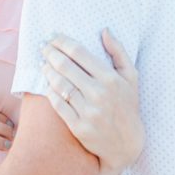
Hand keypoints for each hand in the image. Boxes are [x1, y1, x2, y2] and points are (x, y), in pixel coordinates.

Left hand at [41, 30, 143, 174]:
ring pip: (59, 85)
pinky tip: (47, 84)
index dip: (63, 42)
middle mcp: (99, 94)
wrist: (126, 145)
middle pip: (65, 66)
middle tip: (43, 46)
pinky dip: (50, 92)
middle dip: (50, 52)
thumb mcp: (131, 77)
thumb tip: (104, 30)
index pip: (79, 53)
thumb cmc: (127, 106)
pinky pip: (58, 105)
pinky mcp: (79, 127)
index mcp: (111, 79)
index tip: (53, 36)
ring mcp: (88, 112)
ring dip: (47, 70)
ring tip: (43, 63)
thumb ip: (119, 52)